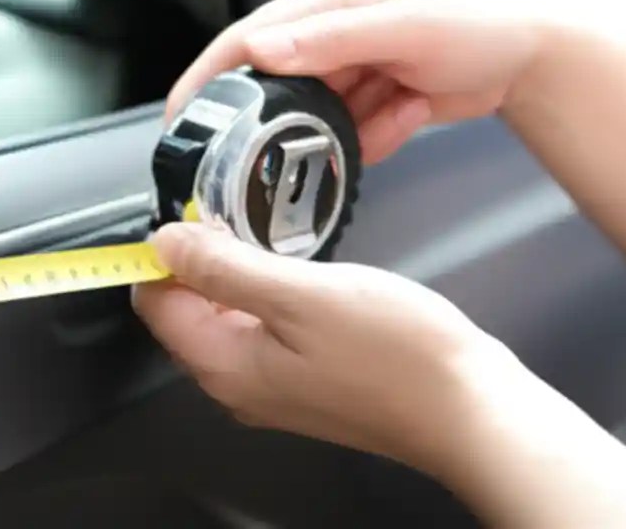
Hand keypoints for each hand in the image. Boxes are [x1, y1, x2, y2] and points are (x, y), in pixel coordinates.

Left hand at [132, 222, 526, 475]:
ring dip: (233, 275)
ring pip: (223, 319)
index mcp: (222, 366)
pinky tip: (294, 274)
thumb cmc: (396, 354)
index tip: (197, 215)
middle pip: (183, 313)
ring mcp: (272, 388)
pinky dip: (264, 296)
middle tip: (237, 219)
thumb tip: (161, 243)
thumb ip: (223, 267)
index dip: (165, 253)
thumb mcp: (300, 293)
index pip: (154, 304)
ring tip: (267, 239)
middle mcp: (236, 386)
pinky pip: (260, 331)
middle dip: (197, 262)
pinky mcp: (304, 382)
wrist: (471, 410)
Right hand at [166, 0, 552, 164]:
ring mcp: (347, 73)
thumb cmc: (476, 21)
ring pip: (313, 122)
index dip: (205, 80)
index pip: (244, 42)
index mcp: (323, 5)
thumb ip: (329, 38)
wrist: (531, 57)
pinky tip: (410, 116)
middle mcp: (327, 37)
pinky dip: (375, 138)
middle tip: (284, 150)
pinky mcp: (367, 104)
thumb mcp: (402, 25)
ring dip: (347, 133)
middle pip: (273, 91)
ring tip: (394, 114)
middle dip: (282, 123)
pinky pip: (348, 138)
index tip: (179, 119)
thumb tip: (262, 50)